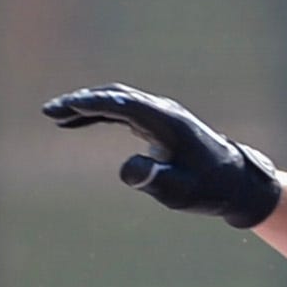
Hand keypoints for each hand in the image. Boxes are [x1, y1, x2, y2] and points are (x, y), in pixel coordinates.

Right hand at [39, 85, 282, 226]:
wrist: (235, 183)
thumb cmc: (209, 189)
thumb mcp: (180, 191)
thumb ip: (153, 179)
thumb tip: (127, 169)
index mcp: (167, 122)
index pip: (124, 104)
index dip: (93, 104)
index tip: (65, 107)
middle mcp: (163, 112)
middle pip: (117, 96)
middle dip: (82, 101)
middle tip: (50, 110)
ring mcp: (161, 115)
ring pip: (117, 101)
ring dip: (86, 105)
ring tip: (54, 115)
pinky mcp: (158, 124)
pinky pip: (122, 112)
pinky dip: (98, 114)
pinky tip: (75, 124)